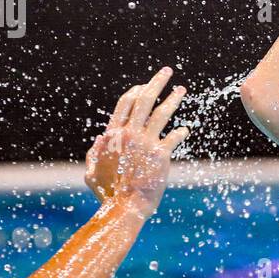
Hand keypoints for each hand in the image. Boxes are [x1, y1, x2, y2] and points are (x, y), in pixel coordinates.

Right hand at [84, 67, 188, 216]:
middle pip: (144, 100)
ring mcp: (146, 143)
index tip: (144, 85)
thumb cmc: (107, 192)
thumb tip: (99, 139)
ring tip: (182, 90)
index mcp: (113, 135)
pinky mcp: (161, 155)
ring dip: (173, 99)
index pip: (125, 104)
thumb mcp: (92, 172)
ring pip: (161, 113)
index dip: (136, 91)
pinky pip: (173, 138)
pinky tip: (186, 130)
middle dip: (157, 83)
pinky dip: (180, 133)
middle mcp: (129, 134)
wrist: (124, 206)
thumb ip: (94, 154)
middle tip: (167, 71)